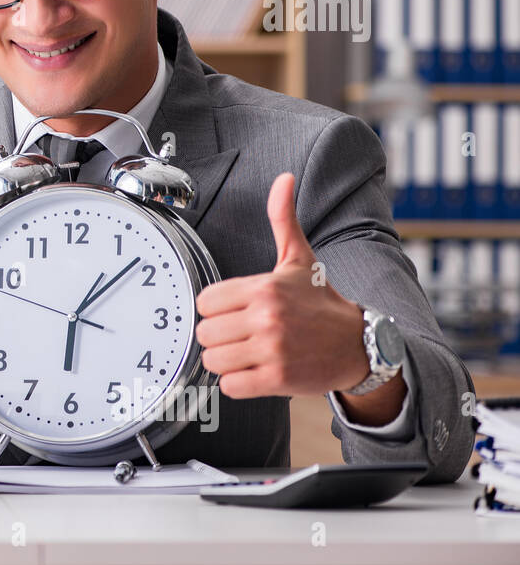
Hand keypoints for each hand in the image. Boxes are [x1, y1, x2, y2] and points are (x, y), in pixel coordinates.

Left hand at [194, 173, 369, 398]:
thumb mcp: (300, 259)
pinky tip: (254, 372)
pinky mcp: (278, 379)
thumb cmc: (321, 302)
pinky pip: (230, 386)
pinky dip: (237, 383)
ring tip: (246, 353)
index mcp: (264, 288)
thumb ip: (283, 219)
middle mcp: (267, 317)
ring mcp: (272, 350)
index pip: (205, 301)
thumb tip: (283, 178)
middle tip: (239, 335)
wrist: (360, 345)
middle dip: (218, 337)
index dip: (215, 309)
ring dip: (225, 361)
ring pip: (213, 361)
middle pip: (204, 333)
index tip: (233, 311)